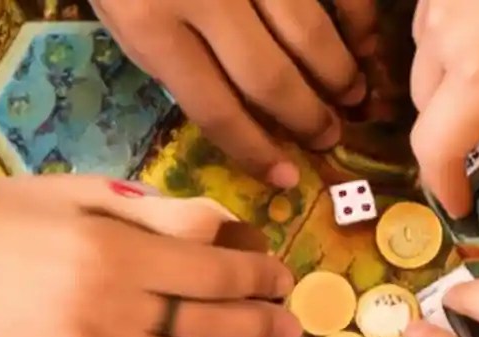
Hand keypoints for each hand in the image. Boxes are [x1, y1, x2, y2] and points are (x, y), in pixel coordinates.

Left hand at [93, 0, 374, 185]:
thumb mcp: (117, 6)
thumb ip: (167, 51)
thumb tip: (236, 109)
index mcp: (148, 21)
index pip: (214, 108)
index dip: (255, 150)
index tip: (285, 177)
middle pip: (270, 78)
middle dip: (308, 117)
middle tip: (330, 137)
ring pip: (309, 33)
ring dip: (337, 72)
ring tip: (353, 95)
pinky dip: (351, 14)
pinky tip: (361, 38)